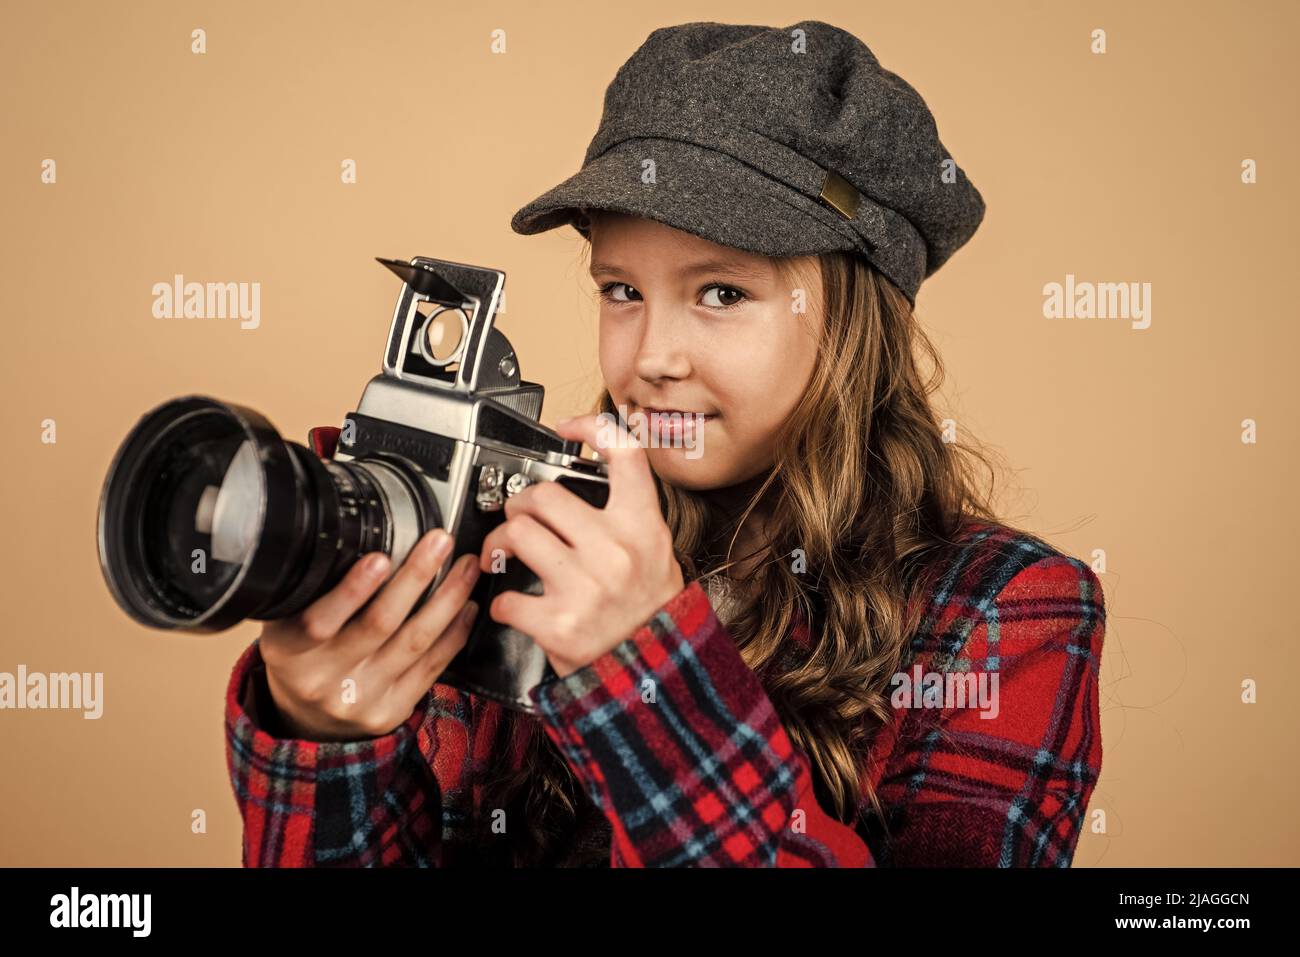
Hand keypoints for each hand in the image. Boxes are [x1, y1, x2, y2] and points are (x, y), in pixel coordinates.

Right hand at [257, 529, 479, 741]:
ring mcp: (360, 700)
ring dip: (447, 600)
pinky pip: (431, 667)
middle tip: (440, 542)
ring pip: (414, 643)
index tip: (380, 558)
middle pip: (379, 624)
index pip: (319, 621)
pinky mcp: (391, 711)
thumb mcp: (285, 624)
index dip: (352, 590)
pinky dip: (454, 633)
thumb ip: (311, 591)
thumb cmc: (301, 656)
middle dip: (415, 577)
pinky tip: (466, 607)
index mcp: (289, 652)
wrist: (306, 719)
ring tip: (465, 568)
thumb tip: (352, 536)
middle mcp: (323, 681)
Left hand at [477, 413, 685, 677]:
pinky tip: (515, 607)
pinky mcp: (559, 624)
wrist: (655, 672)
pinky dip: (501, 604)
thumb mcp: (656, 551)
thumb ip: (626, 512)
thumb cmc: (649, 611)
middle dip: (520, 505)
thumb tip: (589, 472)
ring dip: (501, 544)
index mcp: (643, 526)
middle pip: (544, 495)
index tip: (568, 428)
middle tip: (520, 518)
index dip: (591, 427)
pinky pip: (505, 598)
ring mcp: (586, 587)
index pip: (624, 453)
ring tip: (505, 554)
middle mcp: (615, 551)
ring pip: (517, 535)